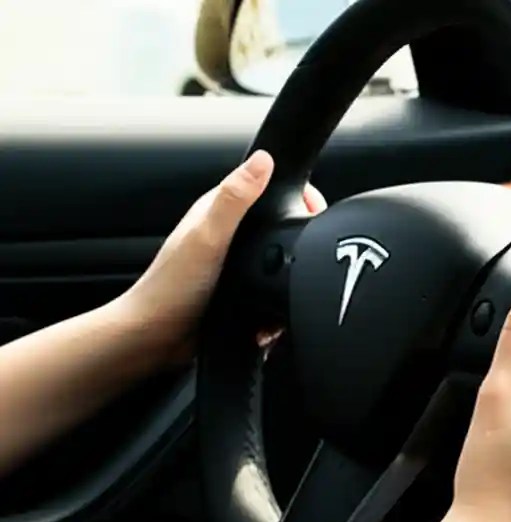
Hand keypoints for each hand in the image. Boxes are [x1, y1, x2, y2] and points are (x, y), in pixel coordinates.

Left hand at [116, 150, 326, 363]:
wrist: (158, 335)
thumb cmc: (172, 286)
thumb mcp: (208, 236)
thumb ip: (235, 198)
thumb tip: (263, 160)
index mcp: (219, 209)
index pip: (266, 185)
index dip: (295, 193)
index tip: (313, 209)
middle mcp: (228, 232)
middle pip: (278, 221)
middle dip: (299, 234)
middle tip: (307, 249)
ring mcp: (235, 261)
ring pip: (279, 256)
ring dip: (291, 270)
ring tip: (294, 281)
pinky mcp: (240, 287)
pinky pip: (272, 285)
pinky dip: (280, 295)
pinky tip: (278, 305)